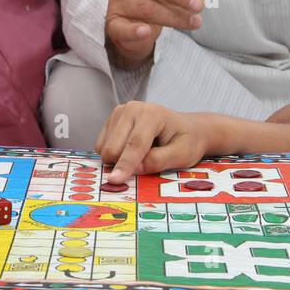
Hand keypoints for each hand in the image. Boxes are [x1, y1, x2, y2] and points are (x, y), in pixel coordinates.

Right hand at [95, 101, 216, 183]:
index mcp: (152, 114)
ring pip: (105, 147)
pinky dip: (114, 154)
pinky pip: (102, 145)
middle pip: (114, 147)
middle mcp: (132, 108)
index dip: (125, 164)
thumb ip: (158, 161)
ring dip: (118, 159)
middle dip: (123, 164)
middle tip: (144, 165)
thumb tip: (135, 169)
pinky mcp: (113, 119)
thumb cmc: (187, 141)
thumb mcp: (181, 155)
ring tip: (142, 154)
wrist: (188, 128)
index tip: (114, 181)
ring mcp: (120, 111)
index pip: (135, 144)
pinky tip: (130, 149)